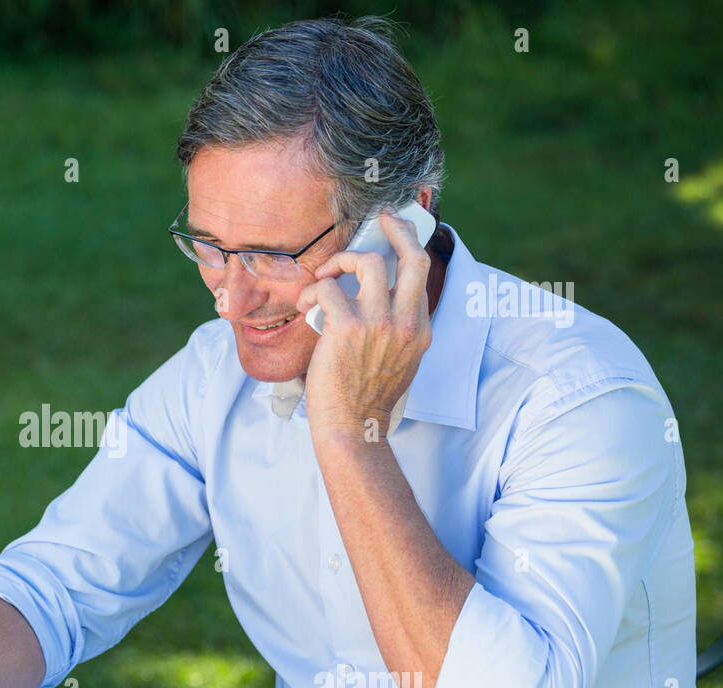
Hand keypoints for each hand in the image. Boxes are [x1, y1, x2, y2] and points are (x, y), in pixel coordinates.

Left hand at [295, 209, 432, 441]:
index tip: (394, 231)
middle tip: (379, 219)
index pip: (421, 273)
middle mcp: (405, 322)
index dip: (407, 245)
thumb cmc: (365, 397)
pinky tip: (306, 306)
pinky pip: (329, 288)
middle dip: (396, 229)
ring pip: (367, 263)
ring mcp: (378, 323)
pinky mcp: (347, 328)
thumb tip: (378, 301)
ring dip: (340, 261)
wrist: (352, 427)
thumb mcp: (398, 361)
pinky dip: (313, 291)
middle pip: (411, 257)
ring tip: (326, 277)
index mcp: (420, 329)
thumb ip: (395, 329)